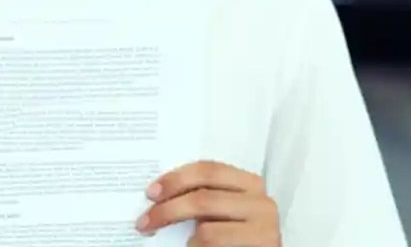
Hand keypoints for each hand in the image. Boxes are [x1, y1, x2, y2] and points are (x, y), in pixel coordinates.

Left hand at [137, 160, 280, 246]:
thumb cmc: (237, 235)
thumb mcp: (223, 210)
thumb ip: (203, 197)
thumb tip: (159, 193)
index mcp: (249, 184)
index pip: (208, 170)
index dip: (176, 179)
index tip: (151, 192)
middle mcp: (261, 202)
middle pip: (203, 197)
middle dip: (168, 209)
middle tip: (145, 221)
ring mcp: (265, 228)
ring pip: (206, 229)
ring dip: (180, 237)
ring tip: (164, 238)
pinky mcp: (263, 246)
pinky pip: (214, 245)